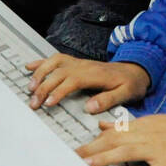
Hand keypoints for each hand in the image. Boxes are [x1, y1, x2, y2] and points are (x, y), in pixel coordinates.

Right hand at [26, 54, 149, 111]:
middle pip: (58, 73)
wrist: (136, 69)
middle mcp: (84, 66)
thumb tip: (90, 107)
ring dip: (40, 73)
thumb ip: (109, 100)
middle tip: (33, 103)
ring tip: (30, 88)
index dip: (58, 91)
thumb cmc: (130, 83)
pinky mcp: (76, 63)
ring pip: (54, 63)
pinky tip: (29, 66)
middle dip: (43, 87)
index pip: (71, 80)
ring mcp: (79, 63)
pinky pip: (56, 59)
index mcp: (95, 75)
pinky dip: (42, 62)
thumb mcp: (126, 93)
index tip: (48, 103)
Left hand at [77, 114, 165, 165]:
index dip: (93, 141)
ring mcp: (157, 150)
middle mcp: (146, 136)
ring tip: (90, 165)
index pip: (112, 132)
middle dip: (92, 149)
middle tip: (74, 157)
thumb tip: (103, 125)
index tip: (77, 149)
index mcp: (142, 125)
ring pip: (128, 153)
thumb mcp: (152, 121)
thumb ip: (125, 125)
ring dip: (107, 158)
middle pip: (115, 141)